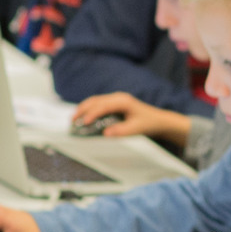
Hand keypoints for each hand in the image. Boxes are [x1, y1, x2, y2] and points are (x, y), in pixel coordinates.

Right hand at [73, 92, 191, 146]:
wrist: (158, 120)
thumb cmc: (148, 123)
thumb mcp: (137, 129)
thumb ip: (122, 131)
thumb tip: (106, 134)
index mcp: (123, 101)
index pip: (103, 106)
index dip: (92, 113)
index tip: (84, 123)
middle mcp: (118, 97)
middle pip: (95, 100)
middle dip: (82, 110)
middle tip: (72, 121)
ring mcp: (116, 99)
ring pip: (95, 101)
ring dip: (83, 108)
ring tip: (73, 119)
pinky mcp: (114, 103)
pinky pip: (98, 104)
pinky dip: (89, 109)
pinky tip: (83, 117)